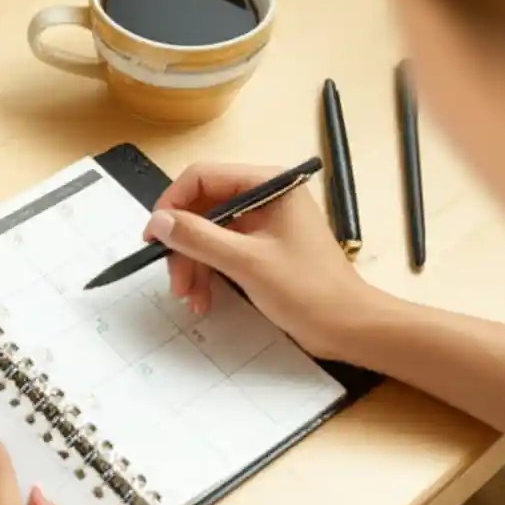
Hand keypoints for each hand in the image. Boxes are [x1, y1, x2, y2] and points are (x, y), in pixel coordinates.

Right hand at [143, 162, 380, 359]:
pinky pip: (223, 250)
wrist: (349, 327)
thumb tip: (158, 221)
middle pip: (203, 207)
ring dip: (193, 265)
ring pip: (209, 233)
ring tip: (190, 298)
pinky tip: (204, 300)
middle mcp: (265, 195)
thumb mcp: (247, 262)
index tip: (154, 238)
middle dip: (184, 246)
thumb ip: (199, 237)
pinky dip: (209, 273)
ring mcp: (264, 222)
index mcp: (268, 184)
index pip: (203, 177)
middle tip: (175, 282)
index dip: (172, 205)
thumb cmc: (308, 290)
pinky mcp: (263, 247)